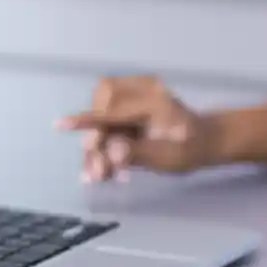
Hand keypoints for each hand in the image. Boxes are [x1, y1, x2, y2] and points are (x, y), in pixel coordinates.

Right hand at [56, 76, 215, 182]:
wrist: (204, 140)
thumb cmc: (191, 149)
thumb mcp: (170, 156)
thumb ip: (139, 153)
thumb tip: (112, 152)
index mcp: (154, 99)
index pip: (114, 109)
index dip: (88, 120)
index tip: (62, 125)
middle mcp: (142, 90)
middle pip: (102, 108)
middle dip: (95, 139)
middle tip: (98, 171)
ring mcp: (134, 94)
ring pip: (100, 117)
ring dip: (96, 147)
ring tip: (100, 176)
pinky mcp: (127, 105)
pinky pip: (106, 121)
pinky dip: (102, 145)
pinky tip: (104, 170)